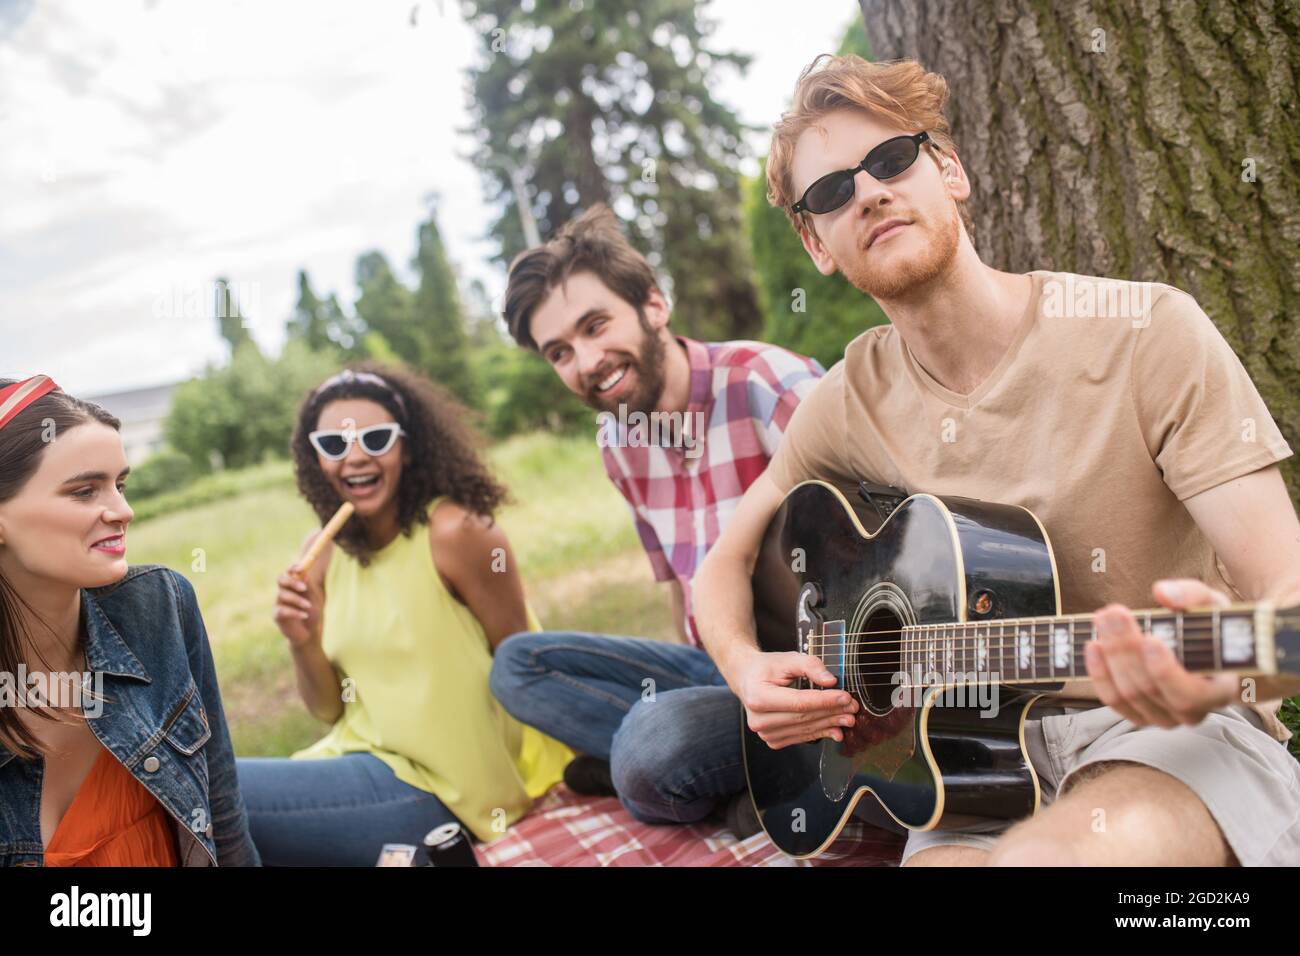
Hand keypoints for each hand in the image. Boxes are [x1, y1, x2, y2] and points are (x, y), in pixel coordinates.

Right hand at [272, 565, 322, 649]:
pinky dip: (294, 612)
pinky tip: (304, 615)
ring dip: (297, 600)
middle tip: (304, 588)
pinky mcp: (276, 614)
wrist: (310, 633)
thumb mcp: (314, 599)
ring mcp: (279, 603)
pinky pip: (282, 610)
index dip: (292, 568)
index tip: (300, 568)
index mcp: (294, 585)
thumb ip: (309, 587)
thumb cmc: (312, 613)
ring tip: (308, 606)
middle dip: (292, 582)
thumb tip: (305, 574)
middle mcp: (284, 591)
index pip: (289, 572)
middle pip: (281, 579)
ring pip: (282, 595)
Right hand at [736, 648, 858, 749]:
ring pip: (804, 730)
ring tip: (848, 718)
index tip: (846, 697)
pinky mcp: (772, 740)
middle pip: (804, 718)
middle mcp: (758, 719)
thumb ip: (810, 665)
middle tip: (853, 708)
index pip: (799, 702)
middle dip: (832, 713)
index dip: (825, 701)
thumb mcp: (787, 658)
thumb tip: (831, 681)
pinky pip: (800, 738)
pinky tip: (835, 729)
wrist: (747, 679)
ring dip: (829, 725)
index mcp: (758, 696)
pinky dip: (819, 733)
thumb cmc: (767, 668)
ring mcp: (764, 733)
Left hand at [1086, 578, 1238, 728]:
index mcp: (1217, 691)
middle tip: (1113, 613)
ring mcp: (1162, 717)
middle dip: (1126, 648)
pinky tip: (1092, 645)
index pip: (1190, 694)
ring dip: (1111, 655)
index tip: (1150, 639)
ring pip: (1128, 694)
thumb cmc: (1207, 626)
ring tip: (1102, 620)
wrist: (1196, 644)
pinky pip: (1112, 699)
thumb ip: (1192, 595)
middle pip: (1149, 688)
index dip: (1166, 671)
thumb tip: (1162, 593)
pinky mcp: (1137, 713)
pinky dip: (1099, 673)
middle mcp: (1191, 711)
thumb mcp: (1210, 604)